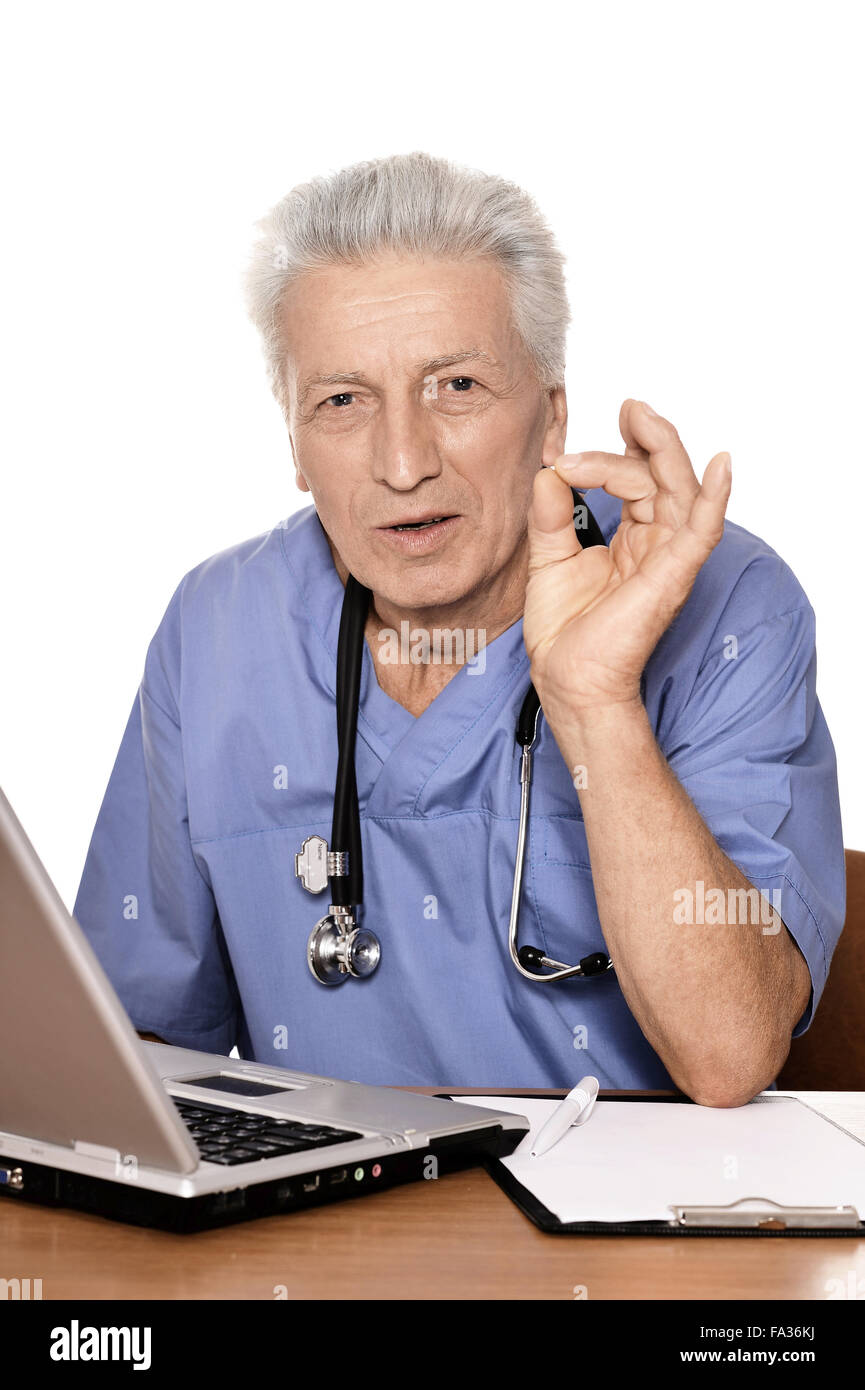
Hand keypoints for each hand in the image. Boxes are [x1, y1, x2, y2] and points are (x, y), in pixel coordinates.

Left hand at [523, 398, 731, 717]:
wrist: (568, 679)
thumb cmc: (565, 631)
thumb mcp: (549, 558)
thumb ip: (551, 514)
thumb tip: (550, 471)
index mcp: (635, 540)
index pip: (635, 482)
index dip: (610, 457)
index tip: (566, 457)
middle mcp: (657, 545)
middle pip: (663, 477)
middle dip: (647, 438)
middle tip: (628, 408)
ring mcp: (668, 559)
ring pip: (679, 489)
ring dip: (657, 451)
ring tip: (638, 420)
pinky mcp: (672, 575)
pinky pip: (703, 532)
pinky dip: (716, 499)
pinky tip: (723, 466)